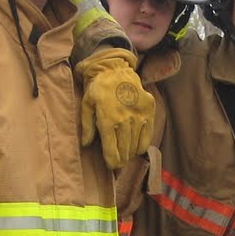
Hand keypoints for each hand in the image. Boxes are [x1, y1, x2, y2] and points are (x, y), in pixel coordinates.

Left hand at [76, 48, 152, 168]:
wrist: (116, 69)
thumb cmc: (98, 88)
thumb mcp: (86, 104)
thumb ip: (86, 126)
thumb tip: (86, 145)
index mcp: (107, 119)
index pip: (111, 150)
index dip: (112, 162)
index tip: (111, 166)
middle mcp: (124, 120)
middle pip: (124, 150)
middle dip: (121, 160)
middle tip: (118, 164)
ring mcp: (138, 115)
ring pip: (136, 144)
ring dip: (131, 153)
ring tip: (126, 155)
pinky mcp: (148, 110)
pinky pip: (147, 135)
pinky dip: (142, 144)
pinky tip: (137, 147)